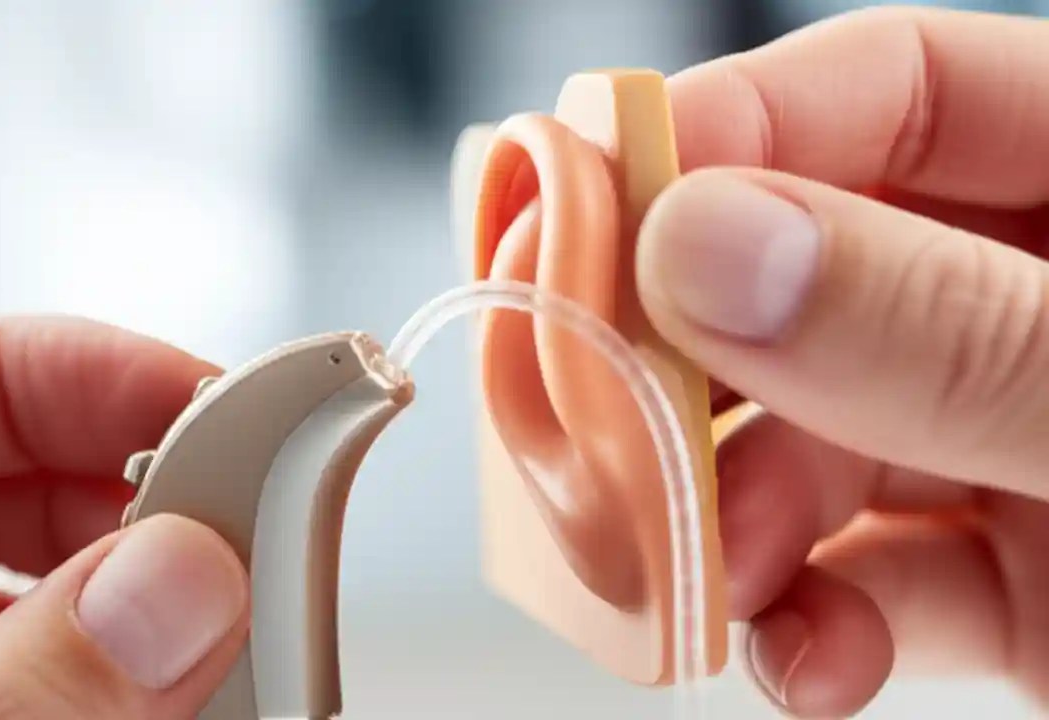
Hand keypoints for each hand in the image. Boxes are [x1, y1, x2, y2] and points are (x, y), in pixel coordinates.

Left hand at [0, 318, 248, 717]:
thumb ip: (19, 697)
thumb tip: (181, 580)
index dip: (33, 369)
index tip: (186, 393)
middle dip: (123, 481)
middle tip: (242, 508)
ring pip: (29, 582)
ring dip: (149, 581)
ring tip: (237, 602)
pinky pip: (50, 672)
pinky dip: (133, 663)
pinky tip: (196, 669)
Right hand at [636, 7, 1048, 716]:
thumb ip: (951, 333)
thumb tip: (705, 244)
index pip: (889, 90)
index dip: (726, 132)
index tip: (593, 203)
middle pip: (805, 273)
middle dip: (693, 361)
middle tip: (599, 419)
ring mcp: (1023, 438)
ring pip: (808, 432)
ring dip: (727, 507)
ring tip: (699, 577)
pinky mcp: (1010, 575)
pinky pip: (860, 567)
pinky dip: (802, 614)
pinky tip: (791, 656)